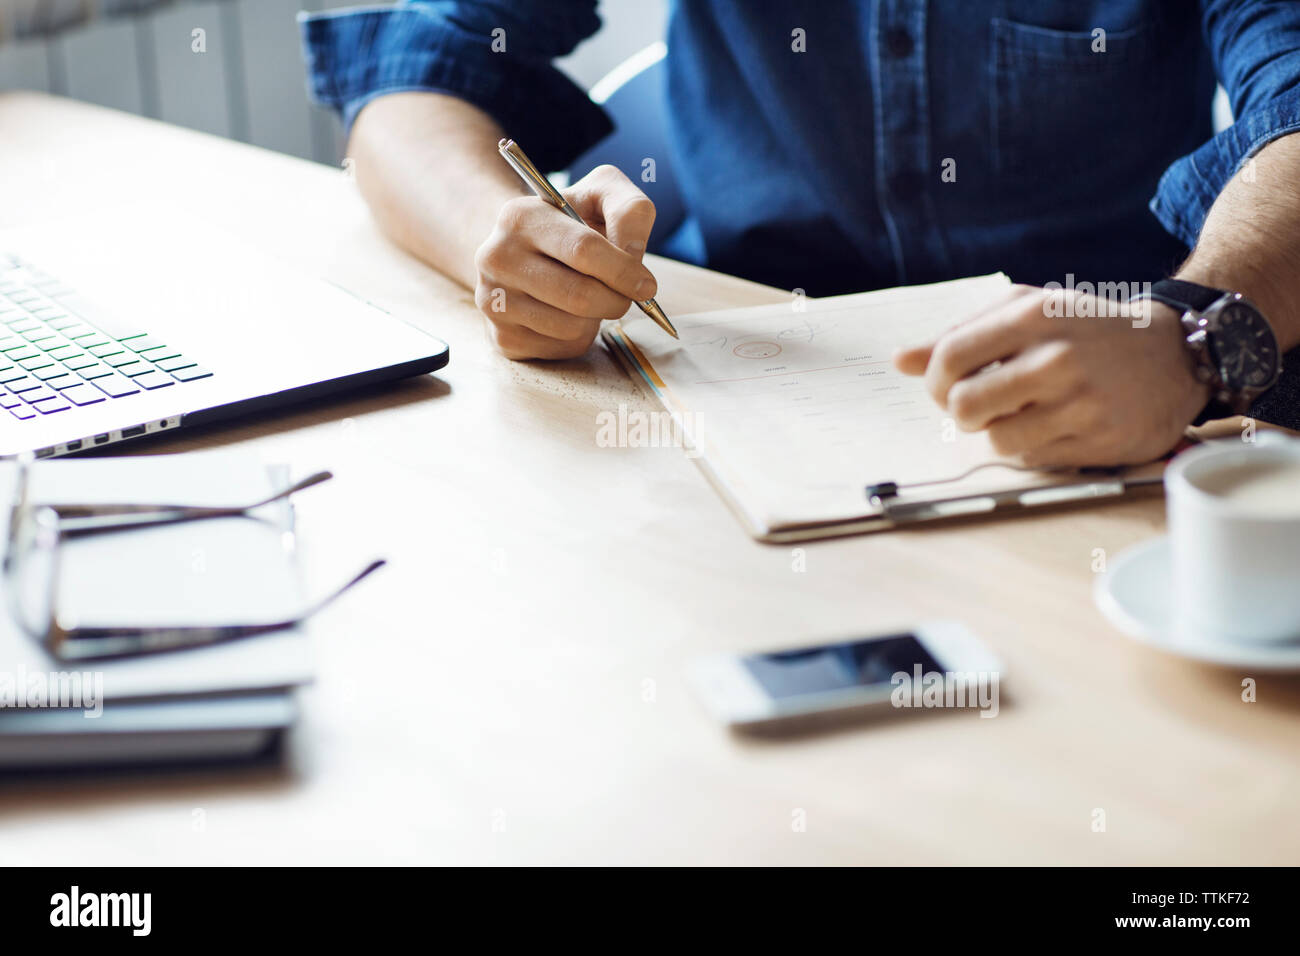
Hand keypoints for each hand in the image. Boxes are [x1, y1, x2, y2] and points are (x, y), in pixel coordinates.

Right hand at [474, 165, 656, 359]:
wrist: (525, 250)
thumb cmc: (572, 223)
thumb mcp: (602, 195)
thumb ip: (628, 211)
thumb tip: (634, 257)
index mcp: (521, 216)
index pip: (583, 250)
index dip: (624, 271)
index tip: (647, 285)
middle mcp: (496, 257)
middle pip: (579, 295)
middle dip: (616, 300)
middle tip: (626, 296)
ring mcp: (493, 300)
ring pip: (571, 327)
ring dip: (596, 318)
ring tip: (589, 295)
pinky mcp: (502, 336)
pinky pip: (559, 347)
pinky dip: (578, 336)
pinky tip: (568, 313)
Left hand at [893, 285, 1209, 466]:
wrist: (1175, 354)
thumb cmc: (1086, 331)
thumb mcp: (1029, 312)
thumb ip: (962, 333)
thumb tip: (900, 360)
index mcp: (1035, 315)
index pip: (950, 357)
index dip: (934, 380)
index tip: (945, 386)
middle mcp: (1059, 357)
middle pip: (964, 406)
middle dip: (960, 412)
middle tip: (978, 405)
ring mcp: (1083, 402)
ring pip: (996, 440)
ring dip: (997, 433)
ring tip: (1019, 414)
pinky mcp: (1101, 440)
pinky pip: (1033, 459)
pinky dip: (1031, 448)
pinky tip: (1052, 426)